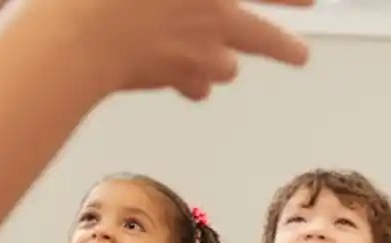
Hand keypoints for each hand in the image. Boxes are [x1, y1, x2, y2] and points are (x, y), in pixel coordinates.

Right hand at [85, 0, 311, 100]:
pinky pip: (195, 86)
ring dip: (220, 63)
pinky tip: (177, 77)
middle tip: (301, 55)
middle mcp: (215, 16)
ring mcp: (198, 51)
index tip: (312, 1)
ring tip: (216, 61)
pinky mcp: (177, 78)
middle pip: (264, 38)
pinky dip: (188, 82)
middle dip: (285, 47)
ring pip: (227, 66)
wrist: (77, 33)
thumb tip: (206, 2)